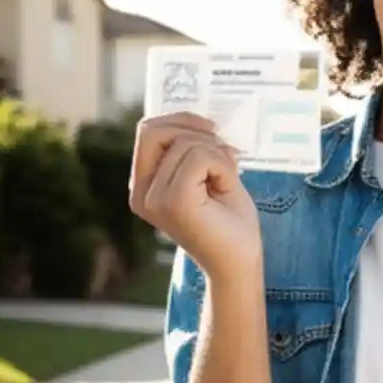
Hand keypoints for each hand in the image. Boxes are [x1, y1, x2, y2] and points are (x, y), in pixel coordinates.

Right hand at [129, 112, 262, 284]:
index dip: (180, 120)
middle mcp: (142, 193)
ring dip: (218, 154)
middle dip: (194, 129)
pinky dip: (223, 166)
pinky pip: (201, 157)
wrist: (241, 262)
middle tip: (224, 149)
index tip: (211, 130)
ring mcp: (155, 198)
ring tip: (226, 180)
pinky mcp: (174, 201)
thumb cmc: (230, 221)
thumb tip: (200, 119)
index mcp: (145, 186)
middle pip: (153, 130)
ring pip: (186, 143)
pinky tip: (227, 187)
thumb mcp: (210, 176)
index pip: (147, 132)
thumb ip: (196, 151)